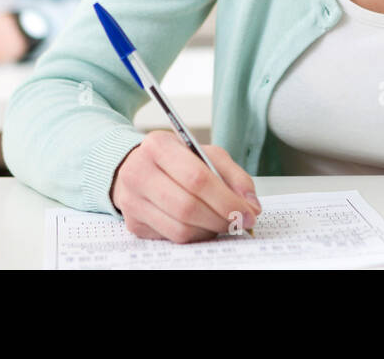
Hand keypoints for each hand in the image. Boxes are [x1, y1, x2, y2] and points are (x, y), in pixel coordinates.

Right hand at [110, 133, 262, 242]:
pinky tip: (203, 225)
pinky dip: (195, 235)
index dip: (226, 200)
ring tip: (223, 222)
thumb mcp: (205, 154)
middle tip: (240, 222)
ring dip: (210, 230)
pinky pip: (172, 238)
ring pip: (180, 228)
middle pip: (187, 207)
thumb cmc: (176, 159)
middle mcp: (138, 172)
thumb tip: (252, 205)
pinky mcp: (133, 223)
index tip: (248, 211)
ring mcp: (132, 201)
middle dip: (221, 218)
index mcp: (158, 146)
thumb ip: (233, 175)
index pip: (197, 178)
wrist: (136, 166)